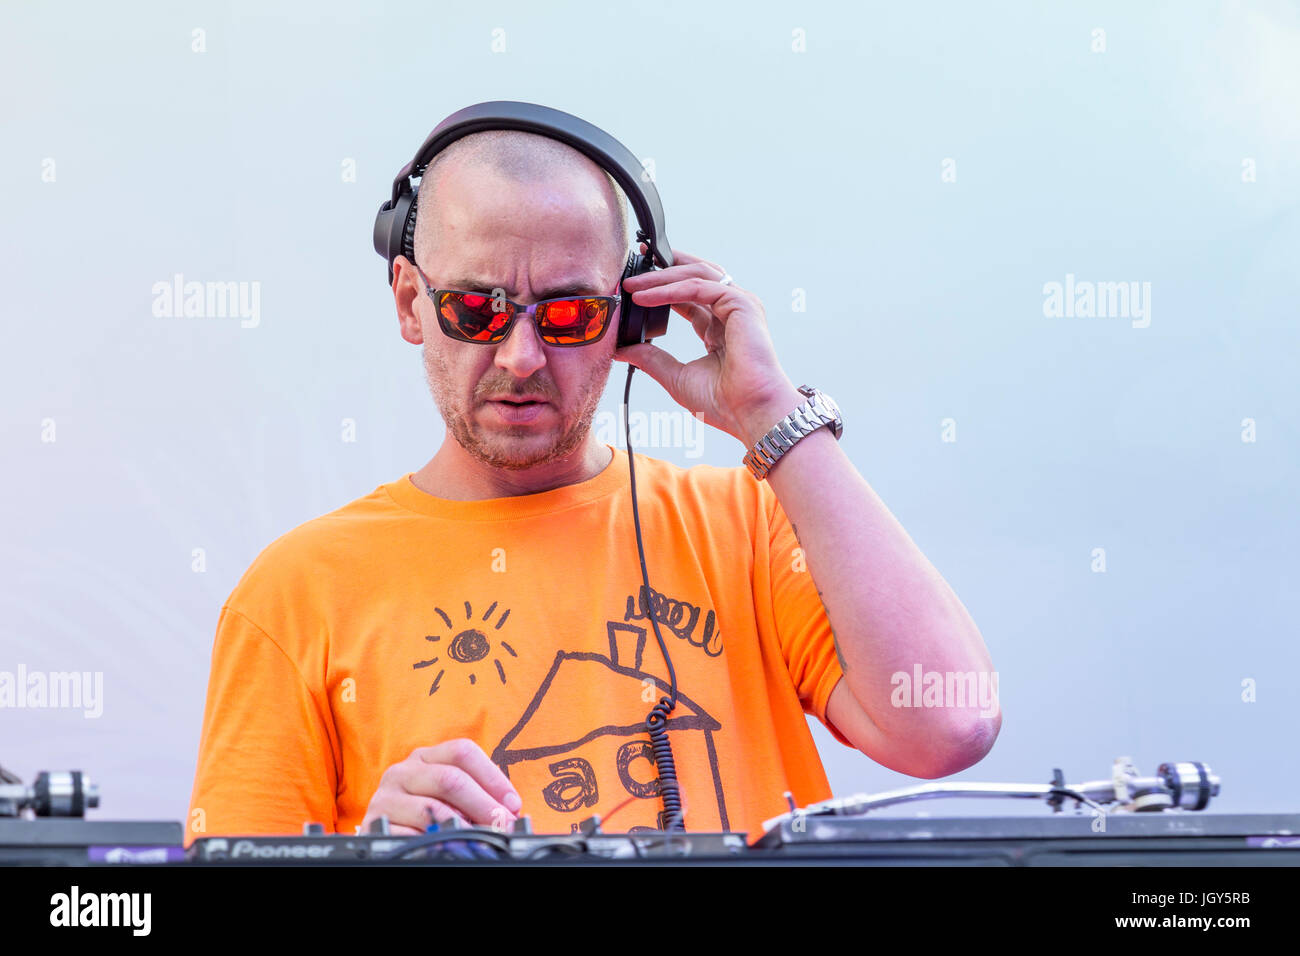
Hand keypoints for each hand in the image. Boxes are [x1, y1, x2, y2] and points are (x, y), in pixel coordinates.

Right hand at [361, 739, 522, 836]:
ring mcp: (386, 797)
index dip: (493, 777)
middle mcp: (403, 771)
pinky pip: (411, 835)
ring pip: (432, 808)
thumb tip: (510, 811)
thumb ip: (475, 793)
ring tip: (481, 839)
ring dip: (464, 827)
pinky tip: (450, 847)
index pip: (463, 752)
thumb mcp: (447, 794)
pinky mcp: (375, 825)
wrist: (385, 833)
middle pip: (450, 779)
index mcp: (425, 757)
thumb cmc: (425, 811)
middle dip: (483, 804)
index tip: (513, 803)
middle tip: (503, 824)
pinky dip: (435, 843)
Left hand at [615, 244, 802, 447]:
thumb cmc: (725, 403)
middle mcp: (731, 312)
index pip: (689, 295)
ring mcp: (739, 305)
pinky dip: (670, 290)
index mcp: (719, 328)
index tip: (635, 282)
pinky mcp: (741, 304)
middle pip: (695, 276)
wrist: (750, 413)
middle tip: (635, 259)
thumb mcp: (676, 376)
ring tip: (633, 283)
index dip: (662, 285)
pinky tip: (646, 296)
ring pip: (697, 275)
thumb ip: (651, 359)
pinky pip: (699, 287)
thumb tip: (622, 349)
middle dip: (664, 266)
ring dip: (662, 276)